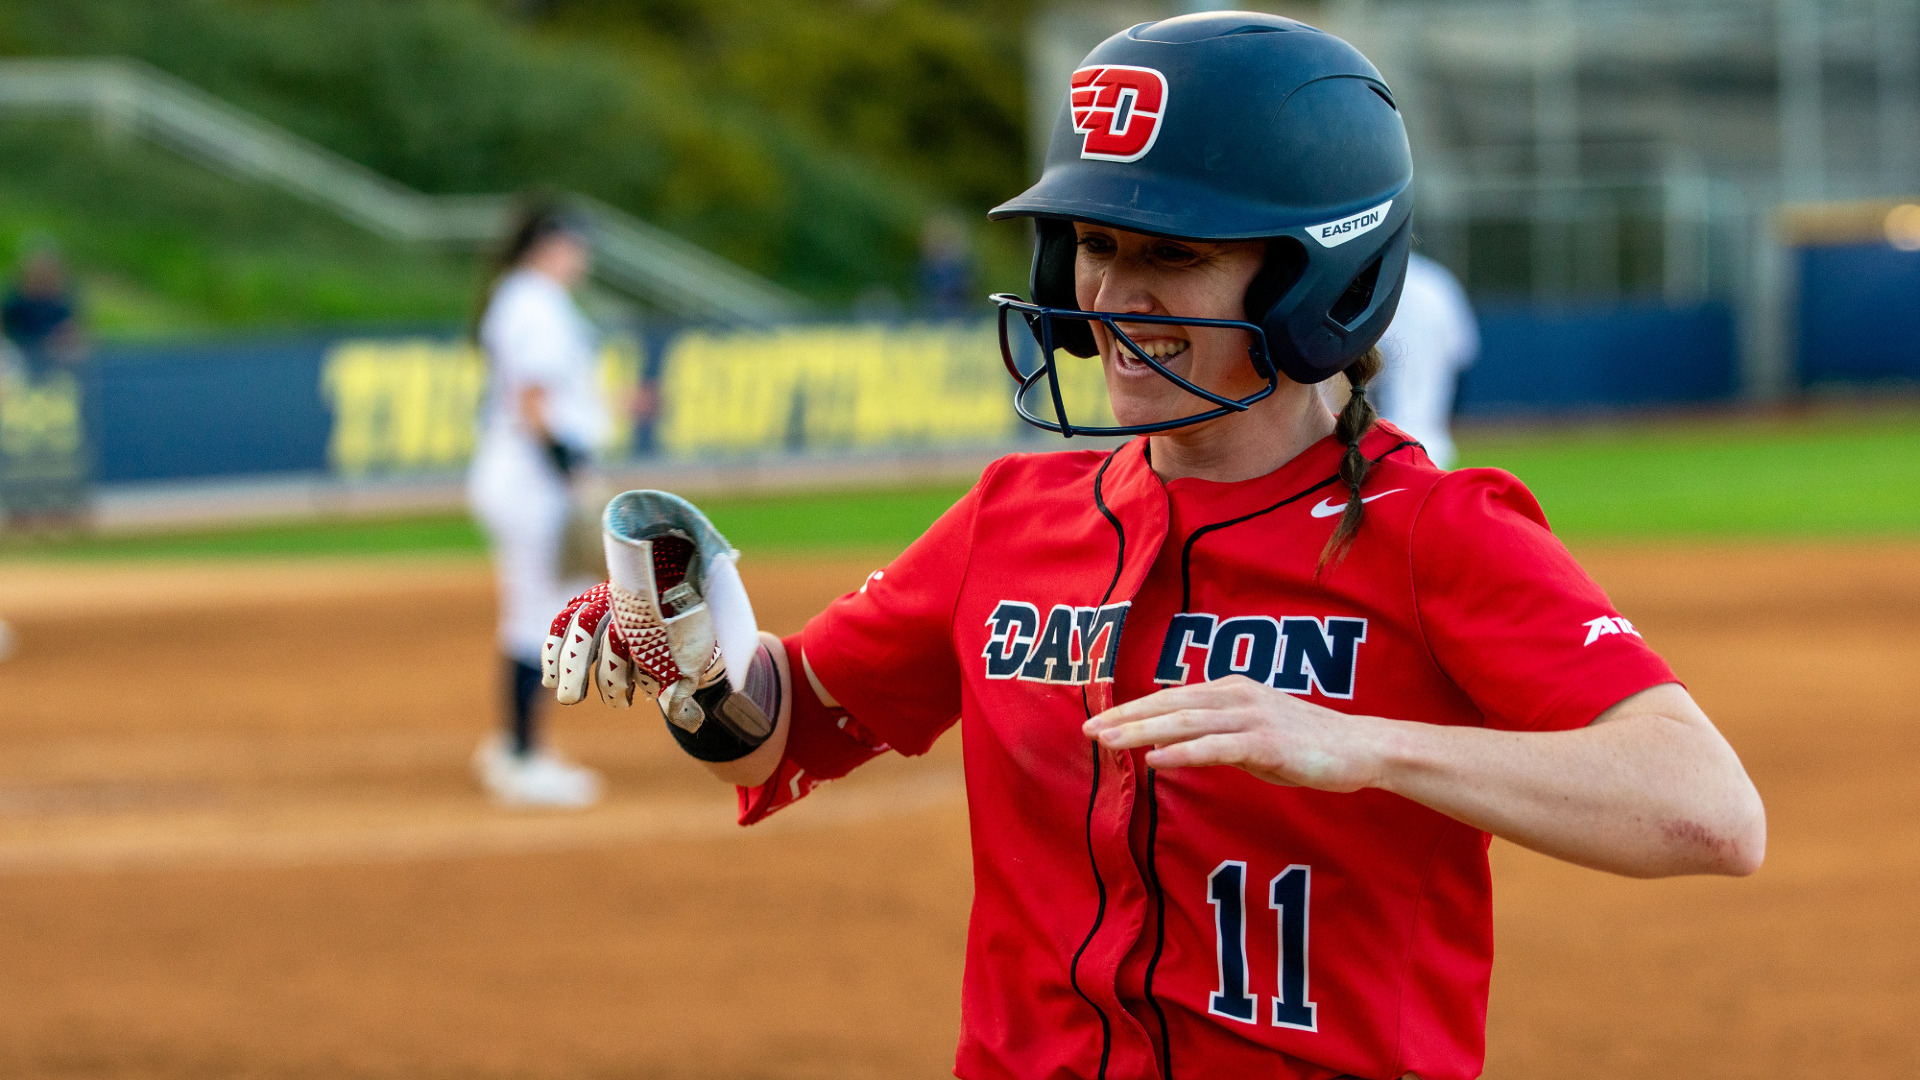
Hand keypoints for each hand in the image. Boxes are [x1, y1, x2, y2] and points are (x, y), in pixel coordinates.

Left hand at [1082, 676, 1390, 792]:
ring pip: (1185, 722)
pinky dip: (1183, 752)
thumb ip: (1213, 737)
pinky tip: (1157, 760)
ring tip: (1109, 743)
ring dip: (1142, 733)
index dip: (1133, 709)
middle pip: (1170, 705)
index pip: (1171, 698)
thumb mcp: (1252, 737)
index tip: (1099, 720)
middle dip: (1126, 718)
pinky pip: (1216, 747)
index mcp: (1231, 690)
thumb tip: (1168, 745)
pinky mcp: (1267, 743)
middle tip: (1088, 730)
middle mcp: (1236, 696)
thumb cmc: (1306, 745)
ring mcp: (1252, 717)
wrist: (1360, 748)